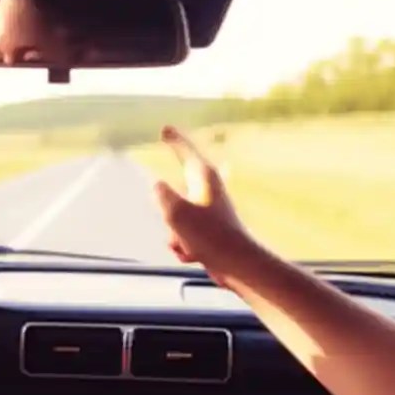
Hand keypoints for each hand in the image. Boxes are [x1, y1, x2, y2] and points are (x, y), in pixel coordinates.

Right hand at [153, 126, 258, 282]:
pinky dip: (183, 246)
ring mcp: (208, 212)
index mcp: (204, 178)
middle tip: (177, 217)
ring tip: (189, 243)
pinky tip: (194, 255)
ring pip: (176, 218)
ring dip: (174, 233)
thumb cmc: (210, 235)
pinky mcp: (209, 231)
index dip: (175, 140)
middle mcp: (208, 191)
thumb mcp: (176, 212)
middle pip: (177, 189)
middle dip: (169, 210)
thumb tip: (158, 185)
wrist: (237, 265)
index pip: (186, 152)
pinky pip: (183, 235)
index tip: (165, 129)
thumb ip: (162, 195)